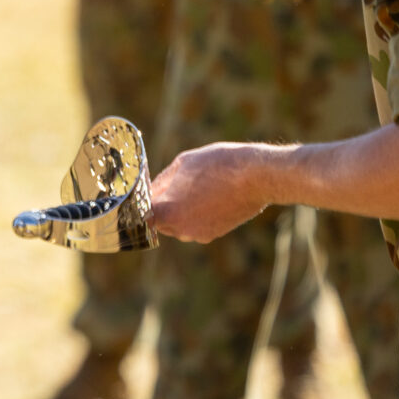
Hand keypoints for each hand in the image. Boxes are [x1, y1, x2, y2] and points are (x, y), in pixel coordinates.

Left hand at [150, 143, 278, 243]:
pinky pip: (194, 225)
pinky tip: (204, 196)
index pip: (141, 213)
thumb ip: (162, 181)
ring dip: (177, 210)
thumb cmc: (218, 165)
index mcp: (167, 213)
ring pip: (177, 224)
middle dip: (159, 206)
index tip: (141, 191)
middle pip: (158, 221)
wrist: (258, 176)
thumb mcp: (183, 163)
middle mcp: (181, 230)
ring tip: (188, 188)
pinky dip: (194, 214)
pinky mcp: (214, 234)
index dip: (140, 201)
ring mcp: (199, 235)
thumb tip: (151, 189)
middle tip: (162, 186)